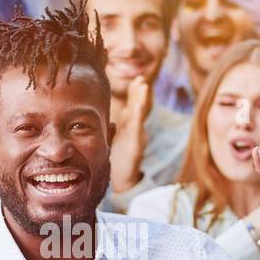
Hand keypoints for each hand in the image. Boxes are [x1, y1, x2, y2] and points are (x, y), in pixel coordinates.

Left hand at [110, 75, 151, 191]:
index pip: (131, 107)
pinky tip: (140, 105)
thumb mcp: (115, 141)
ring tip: (143, 85)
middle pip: (137, 108)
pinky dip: (139, 116)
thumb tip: (118, 114)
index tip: (135, 79)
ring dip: (142, 100)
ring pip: (140, 116)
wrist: (124, 181)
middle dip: (139, 93)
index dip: (134, 94)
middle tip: (140, 78)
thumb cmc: (120, 161)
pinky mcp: (136, 147)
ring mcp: (136, 138)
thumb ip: (116, 128)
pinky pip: (138, 129)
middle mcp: (133, 131)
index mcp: (128, 128)